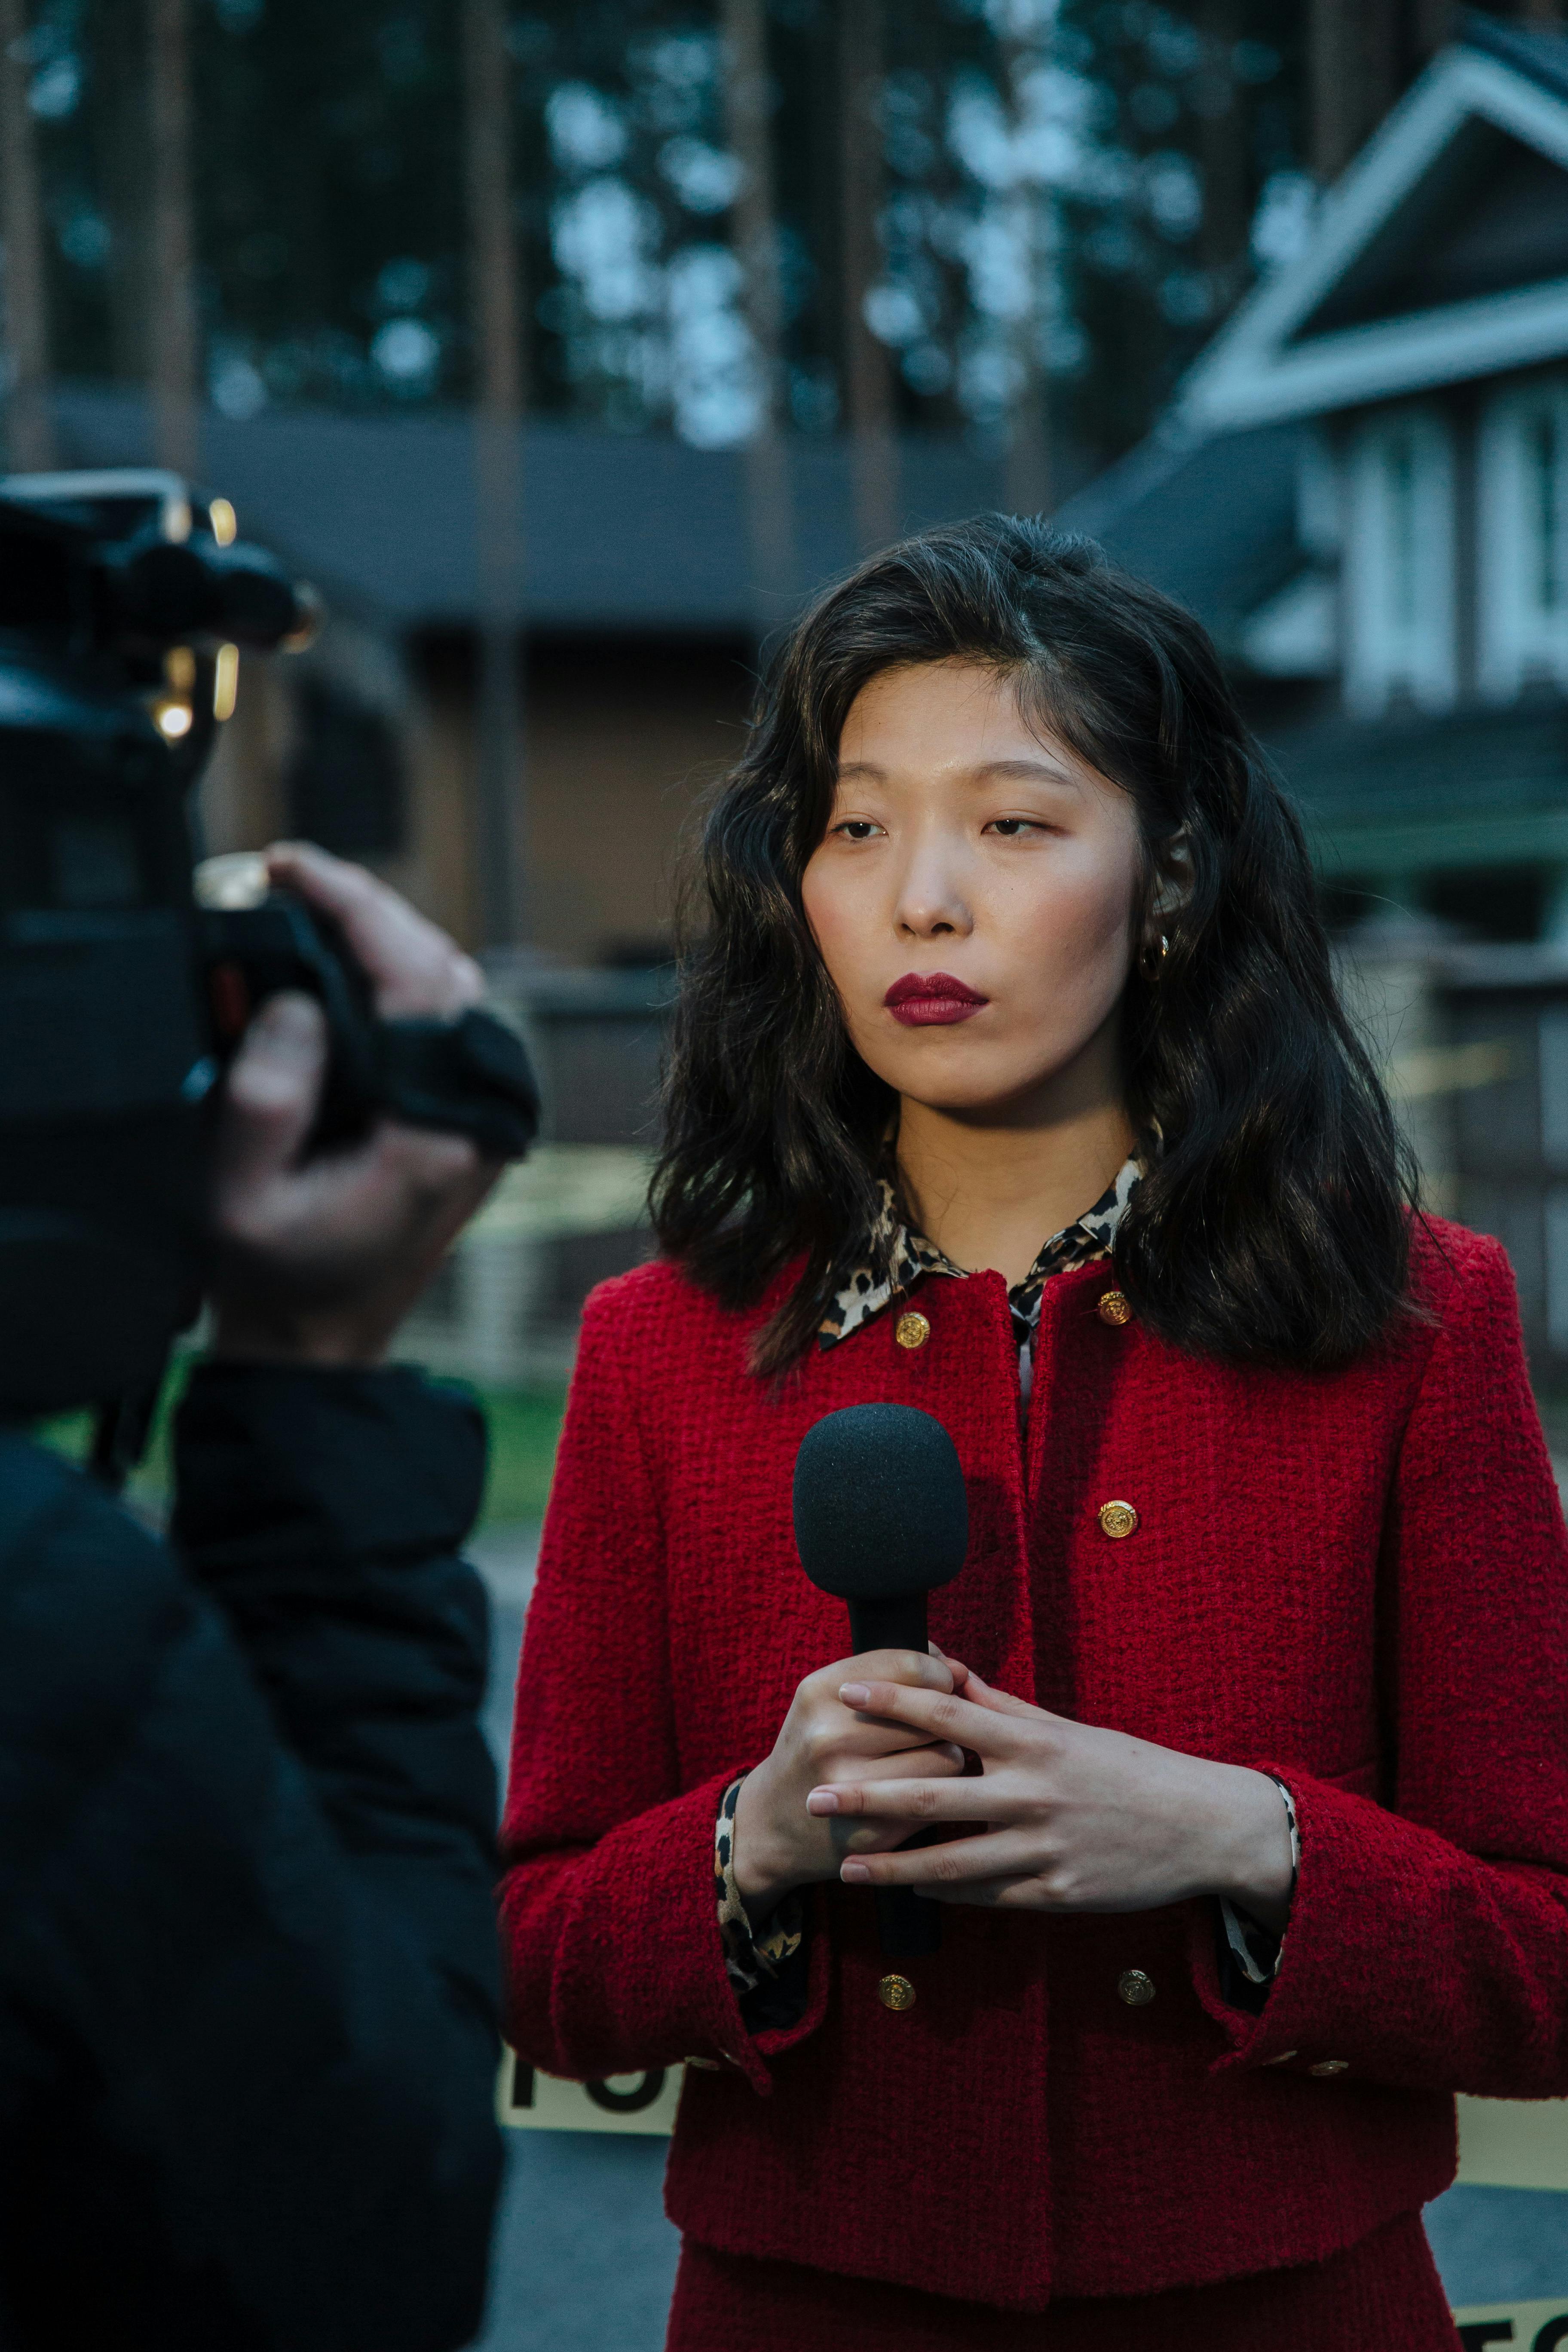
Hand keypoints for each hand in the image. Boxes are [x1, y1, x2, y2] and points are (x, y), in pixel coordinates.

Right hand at [208, 843, 499, 1366]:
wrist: (318, 1341)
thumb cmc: (276, 1278)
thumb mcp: (239, 1197)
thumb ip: (266, 1097)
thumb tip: (297, 1000)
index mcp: (436, 1136)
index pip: (419, 982)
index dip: (356, 908)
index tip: (290, 869)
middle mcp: (476, 1119)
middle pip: (445, 969)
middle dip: (369, 908)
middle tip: (290, 875)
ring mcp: (479, 1118)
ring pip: (452, 988)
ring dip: (386, 937)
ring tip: (309, 905)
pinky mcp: (463, 1118)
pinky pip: (443, 1021)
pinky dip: (397, 977)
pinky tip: (343, 959)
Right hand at [731, 1648, 968, 1915]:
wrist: (772, 1823)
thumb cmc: (815, 1748)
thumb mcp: (830, 1697)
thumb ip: (889, 1673)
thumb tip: (959, 1671)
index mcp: (819, 1693)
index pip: (910, 1665)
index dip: (940, 1672)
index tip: (943, 1682)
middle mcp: (830, 1737)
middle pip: (936, 1712)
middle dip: (944, 1718)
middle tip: (928, 1727)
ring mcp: (849, 1788)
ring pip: (948, 1757)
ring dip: (946, 1755)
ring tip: (921, 1758)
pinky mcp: (871, 1831)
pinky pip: (939, 1801)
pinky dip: (938, 1792)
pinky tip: (914, 1789)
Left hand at [805, 1665, 1295, 1928]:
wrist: (1202, 1826)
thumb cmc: (1130, 1769)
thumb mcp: (1068, 1730)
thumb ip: (1005, 1707)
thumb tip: (949, 1672)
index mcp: (1034, 1744)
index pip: (948, 1717)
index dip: (892, 1703)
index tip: (845, 1694)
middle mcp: (1033, 1794)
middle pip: (931, 1796)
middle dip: (866, 1797)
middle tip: (814, 1794)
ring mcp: (1043, 1848)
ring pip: (951, 1863)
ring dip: (892, 1866)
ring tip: (845, 1866)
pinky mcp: (1057, 1893)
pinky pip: (987, 1897)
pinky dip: (945, 1895)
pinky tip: (911, 1892)